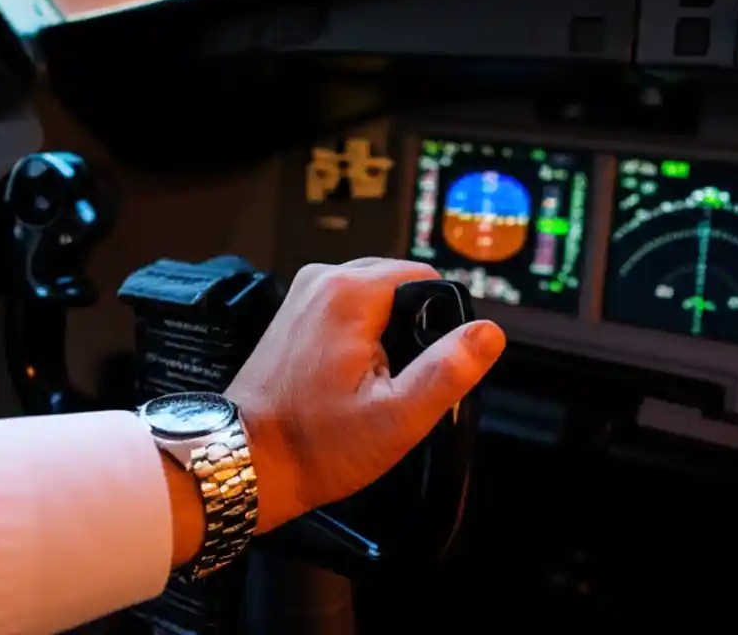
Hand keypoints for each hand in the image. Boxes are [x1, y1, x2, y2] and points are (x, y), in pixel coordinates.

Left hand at [226, 257, 505, 532]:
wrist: (249, 461)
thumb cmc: (315, 446)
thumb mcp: (397, 418)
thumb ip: (448, 371)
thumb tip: (488, 333)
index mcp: (351, 294)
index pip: (426, 278)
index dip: (440, 324)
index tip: (422, 368)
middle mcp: (324, 281)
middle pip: (401, 284)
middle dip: (413, 329)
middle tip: (396, 382)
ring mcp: (305, 295)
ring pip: (376, 297)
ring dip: (387, 334)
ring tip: (374, 383)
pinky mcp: (296, 314)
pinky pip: (349, 309)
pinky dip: (362, 337)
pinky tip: (352, 378)